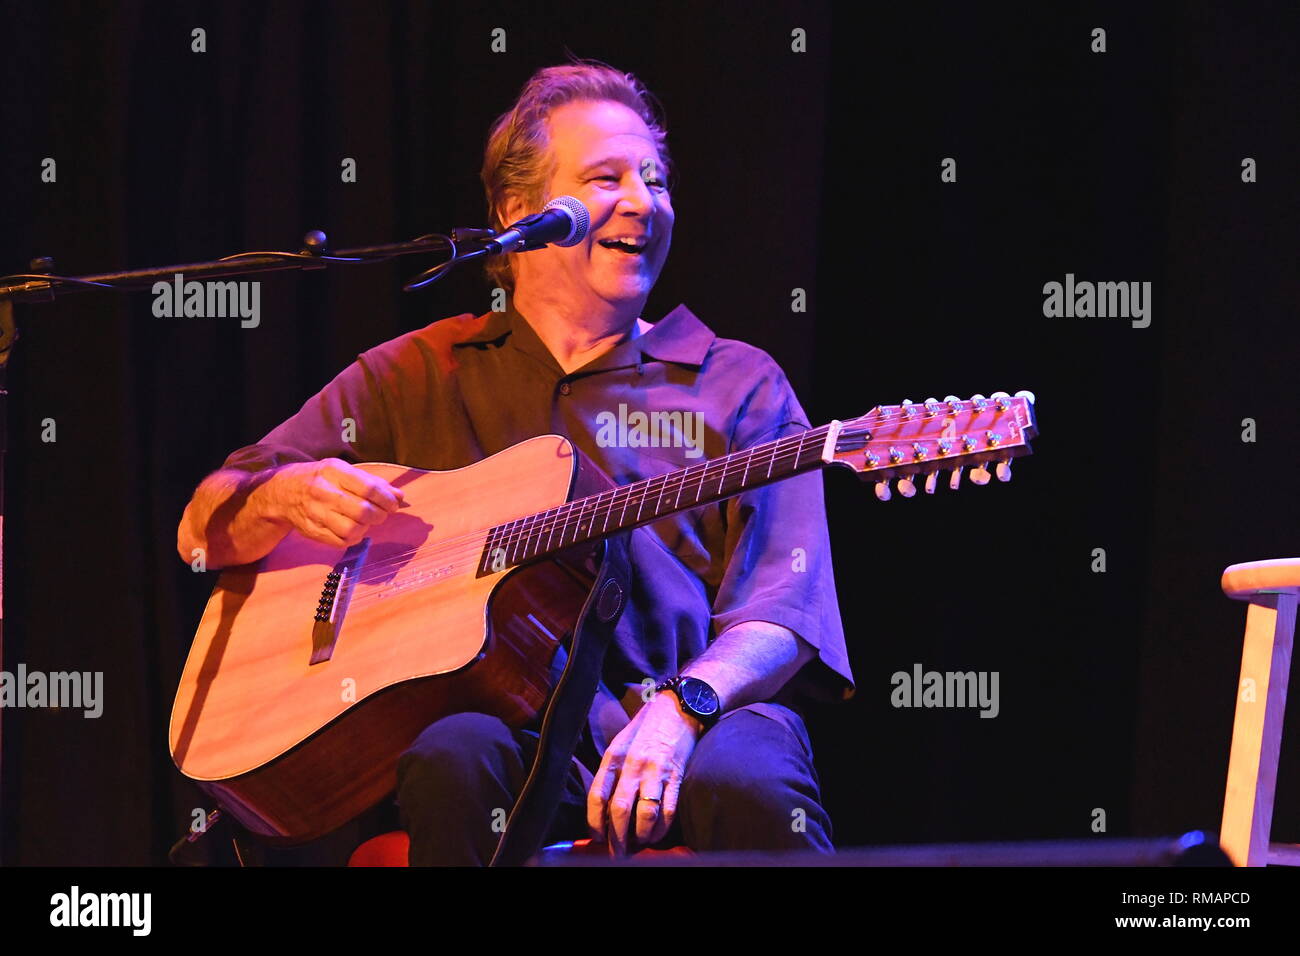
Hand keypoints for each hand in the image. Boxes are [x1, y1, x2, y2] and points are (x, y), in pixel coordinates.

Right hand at [264, 458, 404, 547]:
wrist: (283, 492)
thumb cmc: (321, 479)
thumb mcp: (344, 472)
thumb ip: (372, 483)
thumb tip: (399, 496)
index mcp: (334, 472)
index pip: (369, 488)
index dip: (387, 499)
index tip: (393, 505)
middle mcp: (323, 492)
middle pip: (363, 511)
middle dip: (380, 515)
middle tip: (381, 514)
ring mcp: (316, 513)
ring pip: (353, 530)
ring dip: (366, 528)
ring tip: (365, 521)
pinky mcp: (312, 531)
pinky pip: (342, 542)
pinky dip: (354, 538)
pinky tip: (353, 529)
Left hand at [586, 689, 704, 855]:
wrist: (678, 707)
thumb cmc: (647, 727)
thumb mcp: (621, 743)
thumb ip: (612, 772)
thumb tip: (603, 808)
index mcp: (613, 757)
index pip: (596, 797)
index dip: (594, 823)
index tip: (597, 838)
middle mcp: (632, 765)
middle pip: (619, 811)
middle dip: (617, 839)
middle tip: (618, 853)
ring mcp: (656, 771)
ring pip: (644, 815)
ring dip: (641, 836)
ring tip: (639, 844)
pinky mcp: (677, 776)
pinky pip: (668, 810)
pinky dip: (661, 828)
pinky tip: (656, 834)